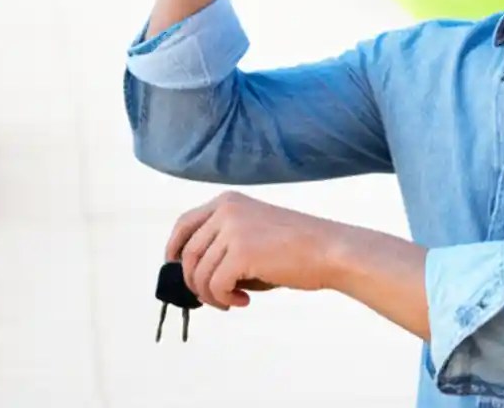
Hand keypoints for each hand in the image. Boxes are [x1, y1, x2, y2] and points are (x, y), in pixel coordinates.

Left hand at [165, 191, 341, 309]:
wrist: (330, 250)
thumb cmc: (297, 249)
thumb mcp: (253, 235)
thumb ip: (223, 248)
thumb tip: (192, 280)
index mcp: (228, 201)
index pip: (184, 224)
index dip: (173, 249)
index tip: (174, 269)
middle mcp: (226, 210)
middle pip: (188, 254)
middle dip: (194, 282)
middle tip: (213, 298)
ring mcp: (232, 229)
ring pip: (199, 273)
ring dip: (211, 295)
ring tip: (233, 301)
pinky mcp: (241, 252)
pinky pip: (215, 285)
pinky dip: (224, 300)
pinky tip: (244, 301)